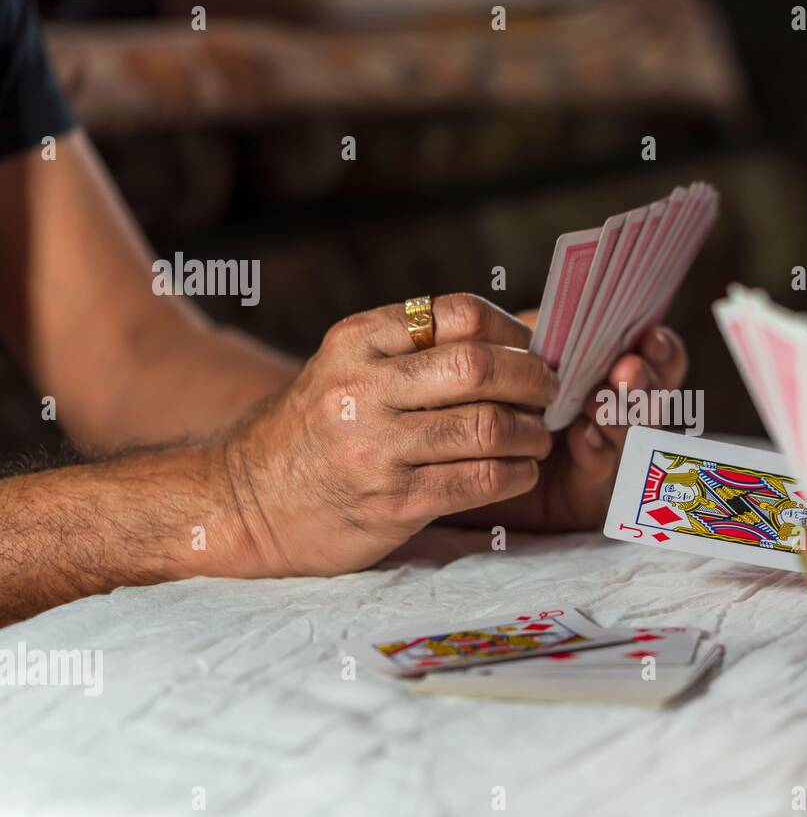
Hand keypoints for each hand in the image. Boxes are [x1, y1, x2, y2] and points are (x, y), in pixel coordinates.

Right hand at [224, 293, 557, 575]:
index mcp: (357, 341)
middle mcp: (364, 388)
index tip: (531, 348)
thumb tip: (522, 334)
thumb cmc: (316, 429)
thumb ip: (418, 349)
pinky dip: (517, 472)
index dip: (511, 330)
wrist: (246, 502)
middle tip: (550, 391)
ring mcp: (378, 449)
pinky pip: (480, 479)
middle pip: (480, 366)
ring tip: (539, 436)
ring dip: (533, 432)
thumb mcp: (348, 367)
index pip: (458, 314)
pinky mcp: (394, 502)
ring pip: (489, 426)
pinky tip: (521, 469)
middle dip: (533, 378)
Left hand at [451, 313, 688, 532]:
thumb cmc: (503, 401)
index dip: (661, 349)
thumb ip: (554, 342)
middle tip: (626, 372)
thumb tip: (567, 318)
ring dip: (622, 413)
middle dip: (645, 381)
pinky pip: (605, 469)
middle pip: (657, 394)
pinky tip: (584, 438)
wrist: (471, 464)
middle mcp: (624, 411)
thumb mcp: (529, 361)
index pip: (657, 357)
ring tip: (599, 402)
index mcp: (615, 372)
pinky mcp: (596, 491)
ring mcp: (615, 453)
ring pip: (637, 431)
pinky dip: (597, 450)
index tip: (650, 337)